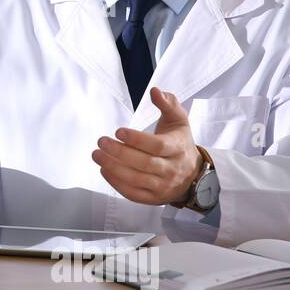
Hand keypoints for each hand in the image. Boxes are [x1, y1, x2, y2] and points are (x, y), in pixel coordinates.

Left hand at [91, 87, 201, 205]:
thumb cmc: (180, 143)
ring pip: (137, 180)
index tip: (118, 131)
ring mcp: (163, 186)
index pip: (157, 146)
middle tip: (101, 142)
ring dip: (113, 168)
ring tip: (97, 155)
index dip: (137, 139)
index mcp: (178, 148)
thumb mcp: (179, 121)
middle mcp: (172, 169)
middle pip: (144, 164)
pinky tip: (104, 169)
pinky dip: (116, 183)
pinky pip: (133, 194)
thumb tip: (155, 91)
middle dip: (119, 153)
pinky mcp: (153, 198)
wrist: (193, 175)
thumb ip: (168, 104)